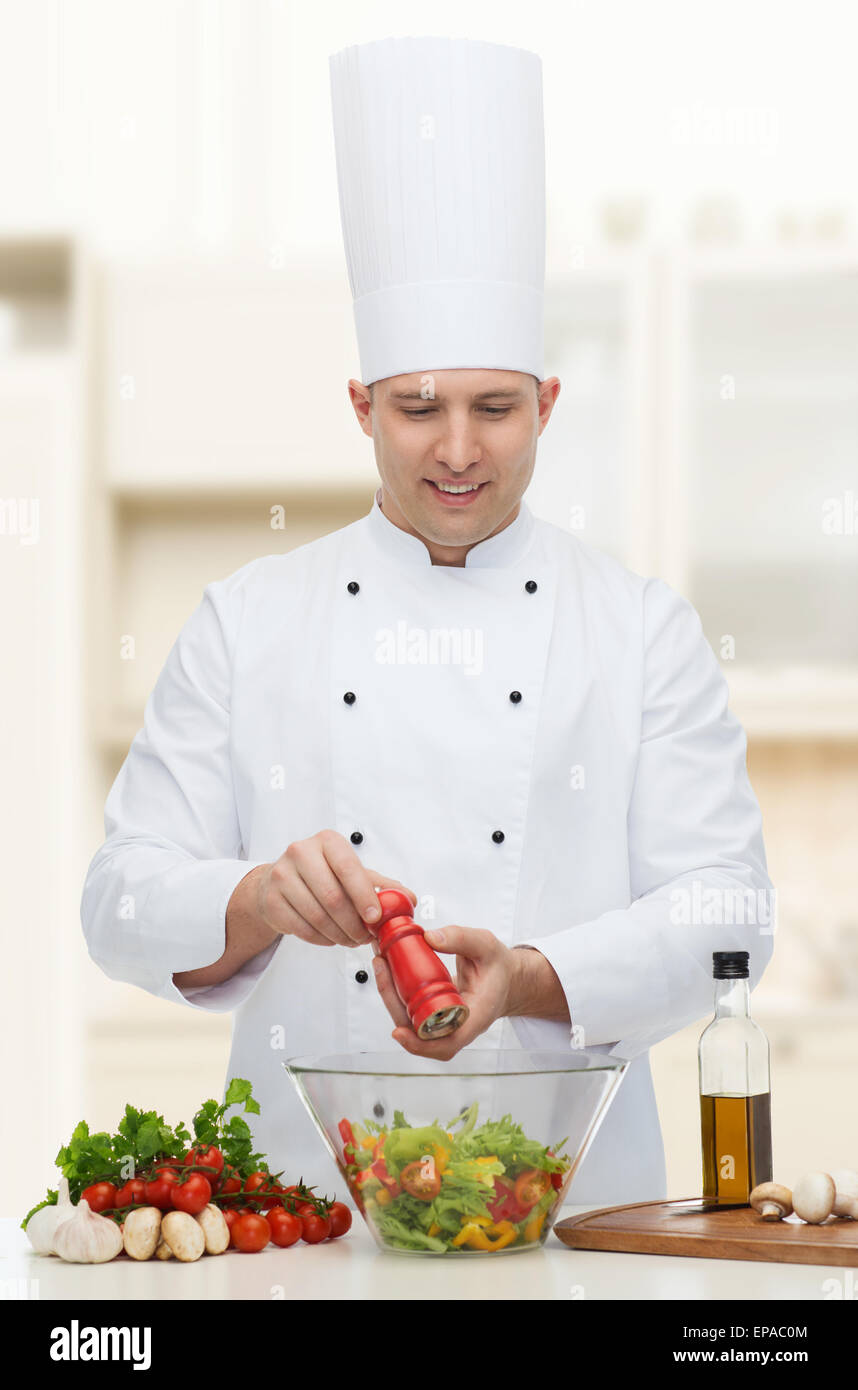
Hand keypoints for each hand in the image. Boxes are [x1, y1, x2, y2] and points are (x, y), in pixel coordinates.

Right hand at [250, 829, 416, 947]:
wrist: (276, 882)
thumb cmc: (322, 875)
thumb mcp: (351, 873)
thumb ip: (380, 885)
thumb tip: (408, 898)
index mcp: (327, 841)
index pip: (348, 867)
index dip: (364, 895)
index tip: (375, 917)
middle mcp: (301, 852)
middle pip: (332, 897)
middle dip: (353, 924)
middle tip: (365, 937)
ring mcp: (281, 875)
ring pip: (317, 916)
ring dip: (340, 935)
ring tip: (351, 939)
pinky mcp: (271, 900)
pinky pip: (302, 929)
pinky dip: (322, 939)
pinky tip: (331, 938)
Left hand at [372, 924, 520, 1060]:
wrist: (502, 977)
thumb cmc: (498, 967)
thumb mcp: (486, 946)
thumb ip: (461, 939)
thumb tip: (429, 938)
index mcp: (476, 1016)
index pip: (447, 1043)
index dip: (420, 1044)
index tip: (400, 1032)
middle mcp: (456, 1025)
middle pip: (418, 1032)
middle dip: (394, 1004)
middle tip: (382, 972)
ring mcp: (441, 1021)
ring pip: (409, 1021)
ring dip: (390, 996)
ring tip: (381, 964)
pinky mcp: (431, 1013)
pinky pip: (410, 1009)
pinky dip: (395, 991)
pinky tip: (387, 968)